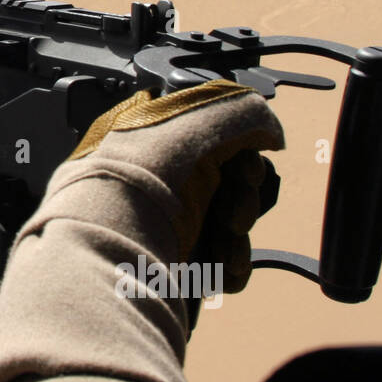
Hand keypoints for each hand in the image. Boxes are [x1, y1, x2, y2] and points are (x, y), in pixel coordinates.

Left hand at [71, 78, 284, 292]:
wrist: (110, 244)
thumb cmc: (142, 176)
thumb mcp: (198, 120)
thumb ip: (245, 111)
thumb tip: (271, 134)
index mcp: (163, 138)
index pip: (220, 141)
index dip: (243, 157)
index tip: (245, 171)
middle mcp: (164, 176)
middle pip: (231, 185)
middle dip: (244, 201)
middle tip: (232, 217)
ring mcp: (166, 219)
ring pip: (230, 227)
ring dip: (239, 238)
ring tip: (224, 247)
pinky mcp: (171, 257)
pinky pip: (220, 262)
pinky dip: (229, 266)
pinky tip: (222, 269)